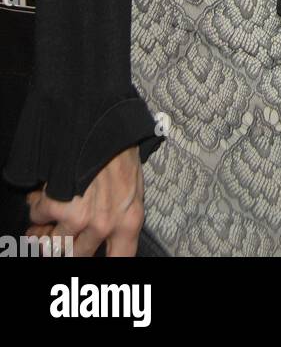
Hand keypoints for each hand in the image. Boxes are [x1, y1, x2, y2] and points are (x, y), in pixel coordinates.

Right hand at [25, 145, 144, 256]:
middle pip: (76, 256)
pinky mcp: (57, 205)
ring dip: (47, 228)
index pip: (120, 261)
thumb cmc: (121, 150)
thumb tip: (102, 238)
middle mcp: (104, 225)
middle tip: (59, 231)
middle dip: (65, 244)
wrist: (106, 123)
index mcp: (129, 222)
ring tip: (50, 212)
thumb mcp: (134, 186)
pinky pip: (38, 216)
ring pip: (52, 242)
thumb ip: (120, 217)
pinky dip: (38, 205)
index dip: (102, 265)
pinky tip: (47, 191)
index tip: (88, 255)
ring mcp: (79, 218)